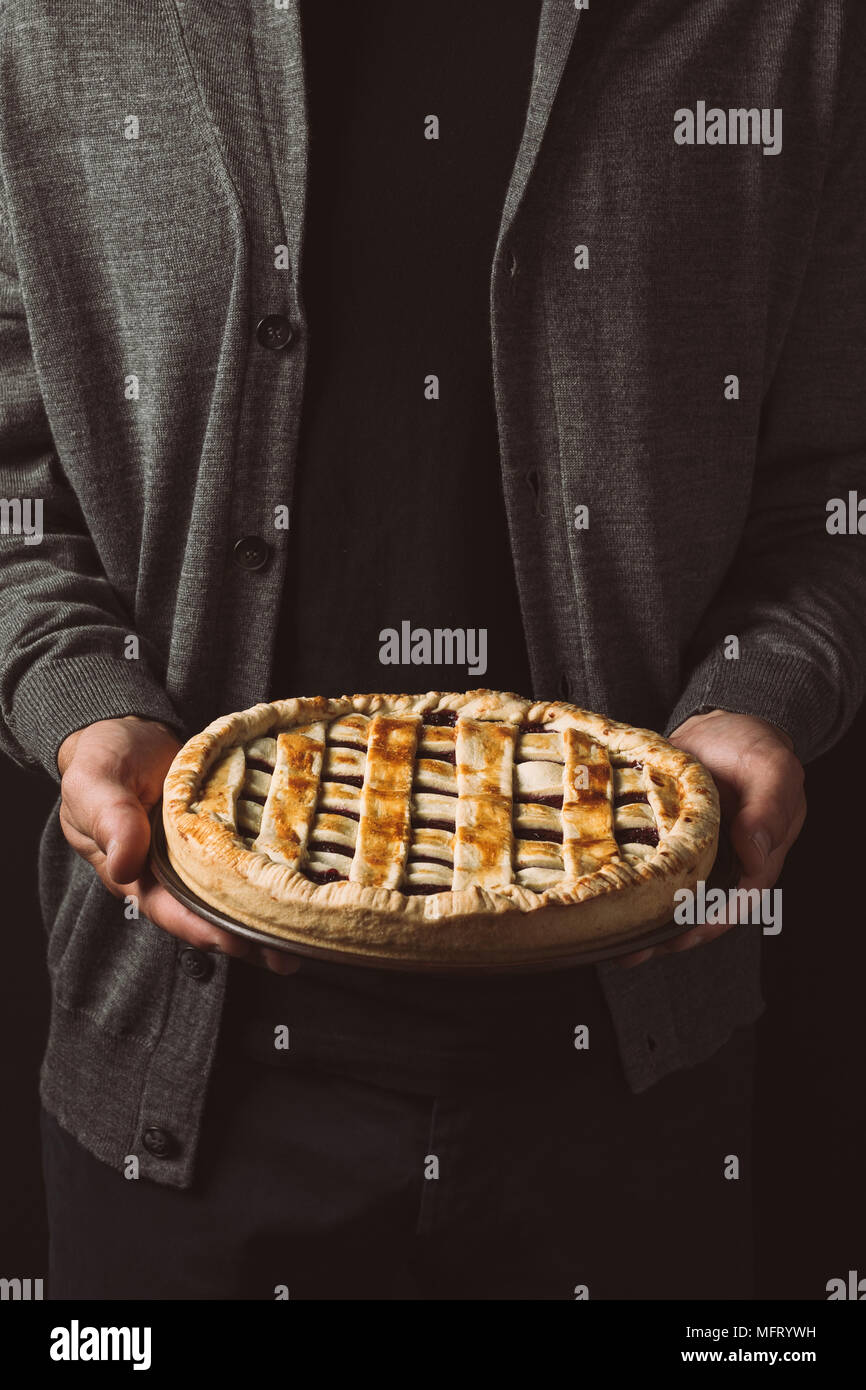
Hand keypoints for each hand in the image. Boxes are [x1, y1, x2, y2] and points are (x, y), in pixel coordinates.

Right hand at [57, 716, 299, 974]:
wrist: (129, 727)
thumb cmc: (104, 758)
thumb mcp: (97, 784)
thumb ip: (111, 821)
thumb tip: (125, 865)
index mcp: (136, 874)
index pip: (171, 913)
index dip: (205, 930)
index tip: (238, 941)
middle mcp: (173, 873)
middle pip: (213, 914)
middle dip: (249, 936)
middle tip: (291, 953)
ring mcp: (203, 855)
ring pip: (238, 892)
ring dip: (269, 913)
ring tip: (311, 931)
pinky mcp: (227, 833)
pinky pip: (251, 857)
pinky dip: (275, 872)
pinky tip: (307, 882)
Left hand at [618, 708, 805, 966]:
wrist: (720, 723)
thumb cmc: (754, 745)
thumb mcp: (771, 769)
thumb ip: (770, 808)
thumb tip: (757, 851)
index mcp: (756, 858)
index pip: (735, 902)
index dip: (707, 924)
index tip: (679, 938)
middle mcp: (722, 864)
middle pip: (697, 911)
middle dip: (665, 936)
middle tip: (629, 954)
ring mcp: (691, 854)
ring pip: (668, 897)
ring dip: (642, 920)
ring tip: (608, 940)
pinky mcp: (664, 839)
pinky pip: (648, 869)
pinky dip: (629, 885)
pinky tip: (602, 897)